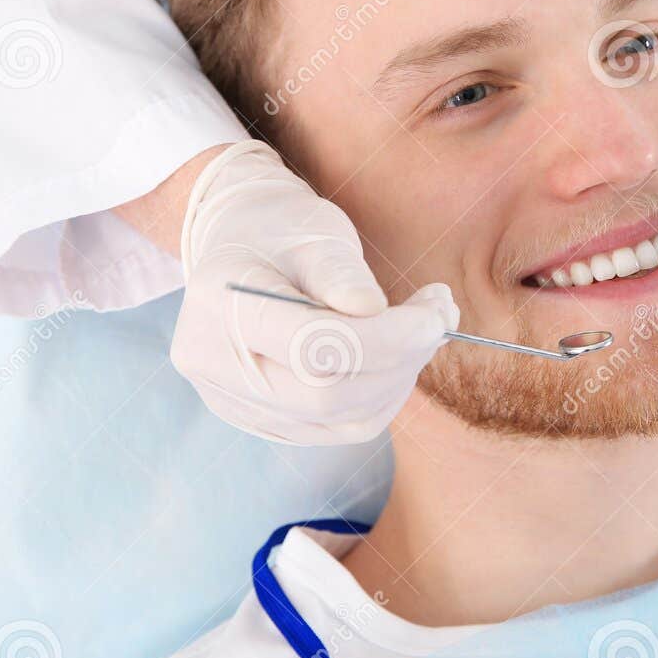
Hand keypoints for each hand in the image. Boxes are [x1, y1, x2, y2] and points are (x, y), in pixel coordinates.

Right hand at [170, 141, 457, 444]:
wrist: (241, 247)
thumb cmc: (280, 229)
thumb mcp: (310, 232)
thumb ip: (338, 271)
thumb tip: (373, 310)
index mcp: (220, 309)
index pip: (311, 345)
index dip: (387, 336)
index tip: (436, 309)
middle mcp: (217, 368)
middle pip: (326, 394)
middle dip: (400, 359)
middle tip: (440, 315)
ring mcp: (237, 403)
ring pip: (340, 417)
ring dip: (400, 378)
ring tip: (425, 327)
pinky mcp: (267, 420)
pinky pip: (340, 427)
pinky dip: (382, 397)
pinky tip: (400, 356)